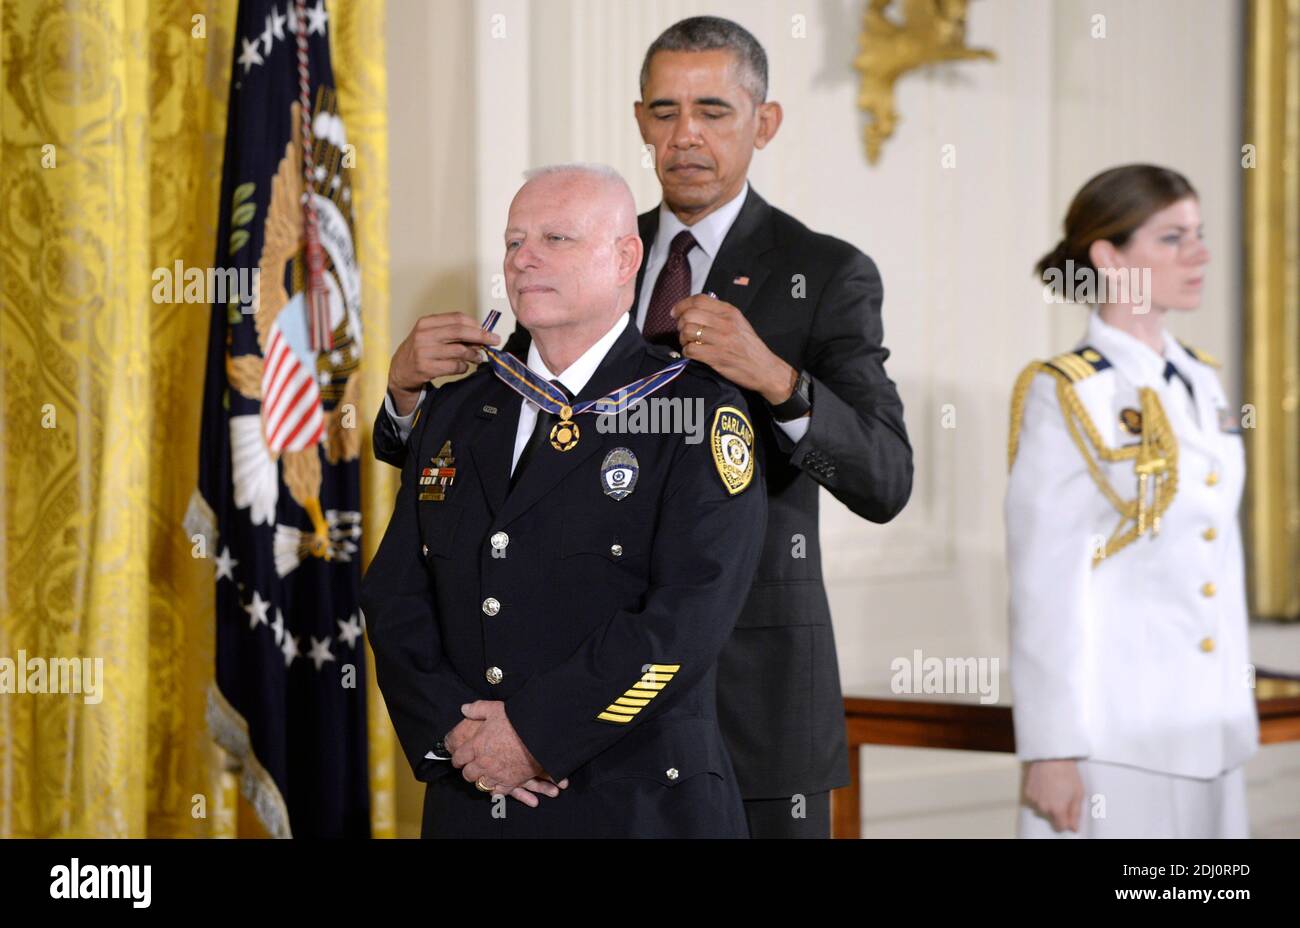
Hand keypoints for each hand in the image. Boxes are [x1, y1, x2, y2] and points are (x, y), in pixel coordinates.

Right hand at [387, 312, 501, 414]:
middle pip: (460, 331)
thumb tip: (481, 333)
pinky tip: (463, 367)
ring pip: (459, 350)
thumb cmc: (422, 349)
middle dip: (481, 336)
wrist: (400, 370)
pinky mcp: (426, 368)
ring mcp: (424, 352)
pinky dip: (463, 367)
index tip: (488, 330)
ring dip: (473, 354)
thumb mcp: (431, 334)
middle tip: (494, 340)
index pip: (457, 318)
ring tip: (478, 357)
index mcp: (426, 322)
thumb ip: (452, 331)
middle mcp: (424, 335)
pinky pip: (454, 367)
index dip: (475, 324)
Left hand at [452, 700, 567, 806]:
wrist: (539, 734)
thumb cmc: (516, 720)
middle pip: (468, 774)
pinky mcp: (510, 782)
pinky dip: (495, 790)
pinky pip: (497, 792)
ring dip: (481, 780)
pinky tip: (497, 784)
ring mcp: (496, 774)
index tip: (460, 759)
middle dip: (468, 771)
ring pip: (480, 784)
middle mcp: (483, 763)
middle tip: (472, 767)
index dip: (457, 759)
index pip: (458, 758)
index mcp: (476, 745)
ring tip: (485, 775)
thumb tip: (463, 709)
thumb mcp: (494, 709)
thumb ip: (477, 709)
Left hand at [671, 295, 796, 404]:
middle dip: (680, 323)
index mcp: (730, 312)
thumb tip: (694, 309)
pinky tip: (693, 353)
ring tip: (689, 343)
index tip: (675, 313)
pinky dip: (687, 352)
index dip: (682, 305)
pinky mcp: (717, 357)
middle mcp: (725, 323)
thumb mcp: (738, 323)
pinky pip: (691, 349)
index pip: (699, 300)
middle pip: (689, 315)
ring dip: (683, 338)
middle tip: (683, 331)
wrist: (765, 369)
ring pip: (688, 331)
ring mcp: (721, 340)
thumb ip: (719, 314)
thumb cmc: (749, 347)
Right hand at [1022, 759, 1084, 831]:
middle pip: (1051, 816)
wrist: (1052, 756)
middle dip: (1057, 810)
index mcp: (1057, 809)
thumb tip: (1074, 827)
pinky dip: (1040, 795)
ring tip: (1053, 788)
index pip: (1060, 827)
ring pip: (1042, 807)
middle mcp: (1043, 807)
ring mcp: (1034, 799)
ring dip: (1047, 802)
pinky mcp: (1028, 791)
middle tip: (1063, 795)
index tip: (1068, 813)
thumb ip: (1075, 813)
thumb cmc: (1067, 773)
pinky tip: (1045, 784)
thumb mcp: (1078, 794)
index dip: (1066, 822)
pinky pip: (1035, 799)